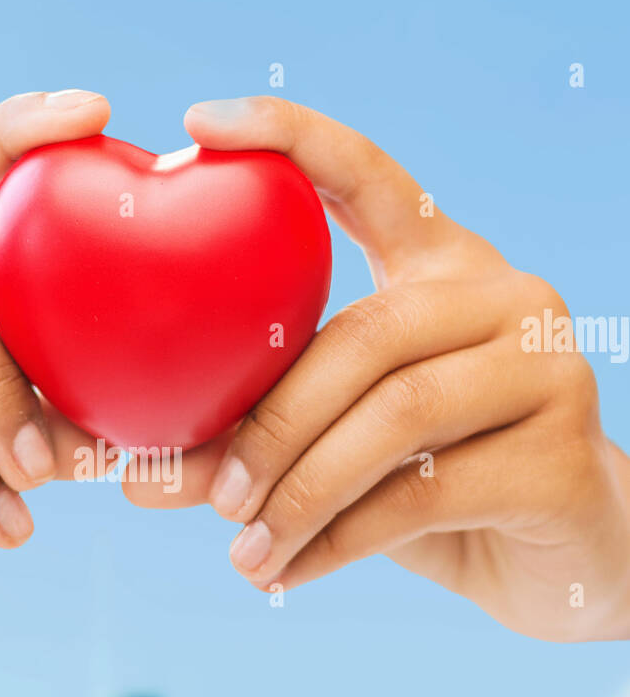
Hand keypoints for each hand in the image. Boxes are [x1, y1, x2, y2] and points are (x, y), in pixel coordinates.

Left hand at [124, 96, 629, 642]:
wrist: (563, 559)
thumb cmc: (435, 487)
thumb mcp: (339, 452)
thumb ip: (251, 444)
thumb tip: (133, 474)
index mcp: (445, 268)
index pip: (371, 176)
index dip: (292, 138)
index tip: (199, 122)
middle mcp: (505, 298)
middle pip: (365, 334)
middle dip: (272, 423)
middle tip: (212, 494)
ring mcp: (546, 369)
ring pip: (397, 417)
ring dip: (300, 492)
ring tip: (244, 552)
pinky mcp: (562, 457)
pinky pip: (426, 495)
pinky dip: (338, 541)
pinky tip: (288, 573)